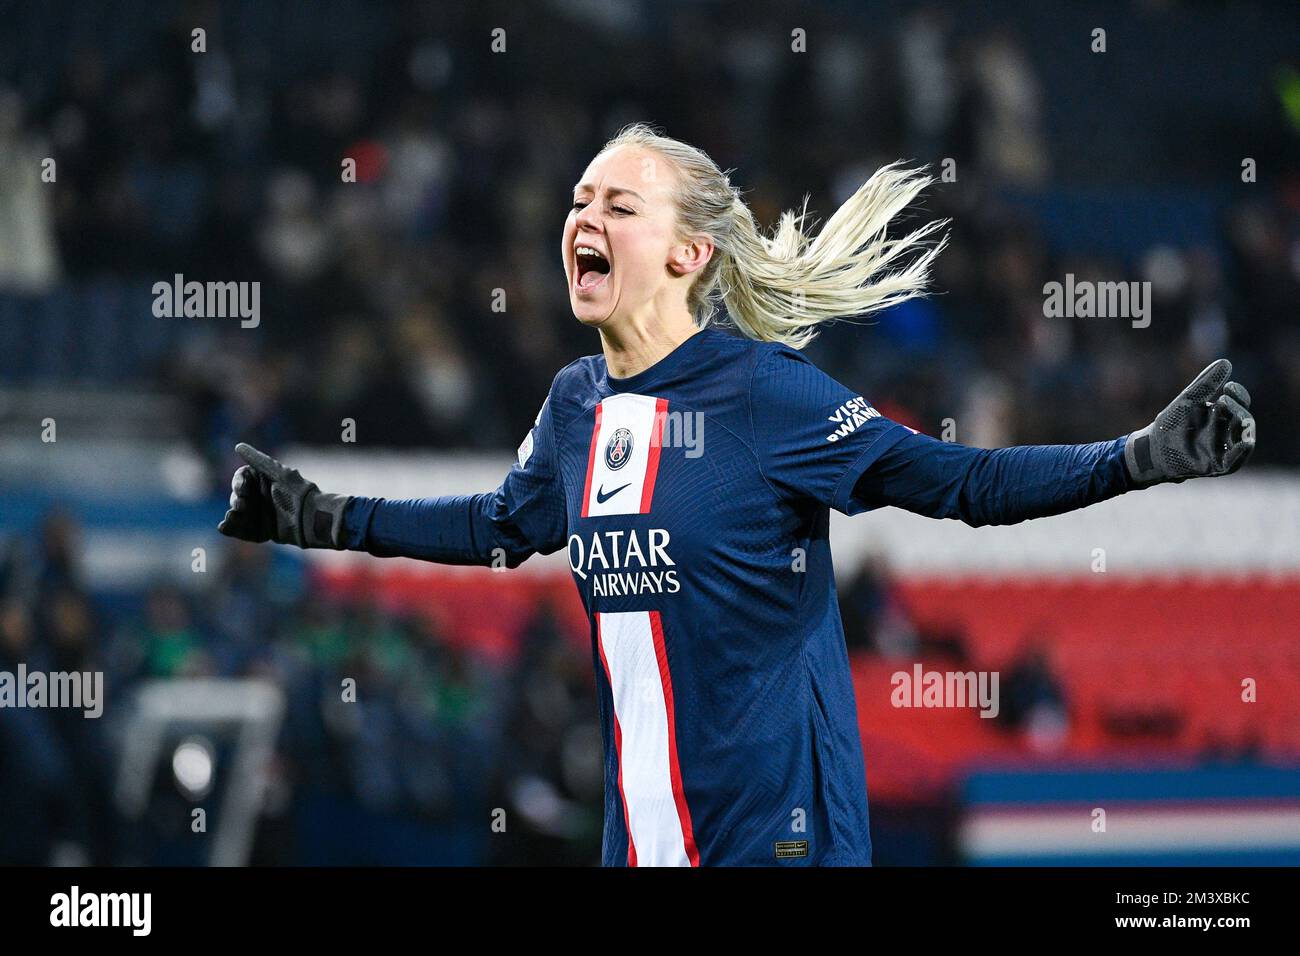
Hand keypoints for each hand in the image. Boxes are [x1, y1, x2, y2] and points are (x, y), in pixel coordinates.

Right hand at [217, 443, 349, 548]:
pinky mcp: (261, 531)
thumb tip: (238, 446)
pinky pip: (243, 531)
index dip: (239, 484)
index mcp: (261, 481)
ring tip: (230, 517)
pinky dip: (233, 529)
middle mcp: (258, 497)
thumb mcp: (277, 473)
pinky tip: (224, 527)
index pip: (241, 480)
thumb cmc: (296, 491)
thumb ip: (258, 460)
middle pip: (237, 498)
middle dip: (237, 501)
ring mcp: (259, 515)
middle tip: (242, 505)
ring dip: (232, 515)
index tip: (242, 489)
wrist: (310, 516)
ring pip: (238, 515)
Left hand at [1124, 359, 1254, 486]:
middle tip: (1223, 400)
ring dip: (1241, 425)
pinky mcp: (1217, 466)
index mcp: (1222, 417)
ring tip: (1227, 411)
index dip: (1240, 395)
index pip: (1240, 404)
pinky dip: (1242, 453)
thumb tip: (1226, 363)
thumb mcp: (1188, 401)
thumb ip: (1205, 384)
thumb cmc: (1170, 425)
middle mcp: (1227, 434)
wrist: (1151, 449)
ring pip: (1244, 438)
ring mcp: (1223, 450)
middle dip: (1238, 409)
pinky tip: (1245, 443)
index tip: (1229, 386)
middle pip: (1245, 420)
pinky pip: (1235, 461)